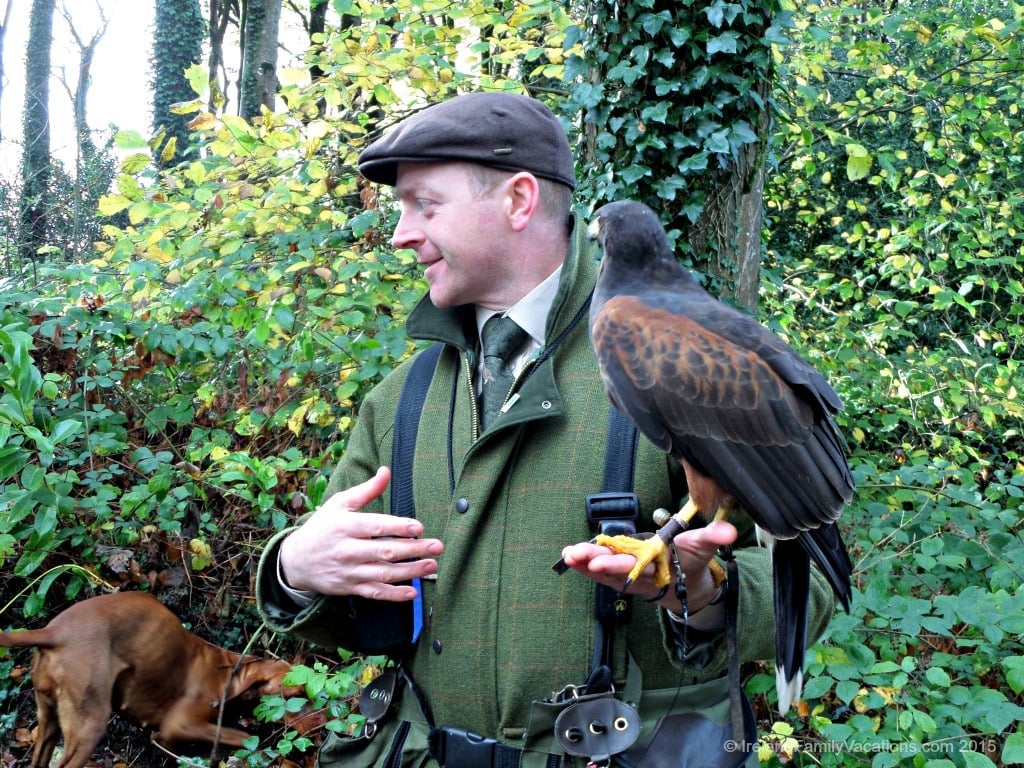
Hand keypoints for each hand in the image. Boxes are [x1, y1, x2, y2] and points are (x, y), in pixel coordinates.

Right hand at [279, 467, 443, 600]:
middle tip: (437, 546)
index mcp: (345, 526)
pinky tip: (412, 592)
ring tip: (431, 565)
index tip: (418, 527)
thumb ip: (366, 490)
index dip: (397, 527)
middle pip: (384, 551)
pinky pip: (374, 593)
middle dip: (413, 549)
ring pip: (383, 574)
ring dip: (410, 571)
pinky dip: (393, 595)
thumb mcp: (339, 504)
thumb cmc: (322, 527)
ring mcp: (349, 571)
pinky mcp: (350, 588)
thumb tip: (386, 470)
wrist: (295, 561)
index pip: (375, 526)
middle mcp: (348, 550)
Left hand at [559, 520, 736, 612]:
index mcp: (662, 566)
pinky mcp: (620, 577)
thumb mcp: (705, 547)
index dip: (622, 564)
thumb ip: (714, 537)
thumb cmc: (693, 561)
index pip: (641, 566)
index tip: (604, 559)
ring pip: (606, 573)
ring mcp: (629, 577)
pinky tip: (568, 558)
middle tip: (583, 557)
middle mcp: (642, 574)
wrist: (687, 588)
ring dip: (586, 565)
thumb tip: (729, 530)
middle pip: (620, 570)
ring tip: (569, 556)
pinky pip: (600, 574)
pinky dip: (584, 567)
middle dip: (602, 564)